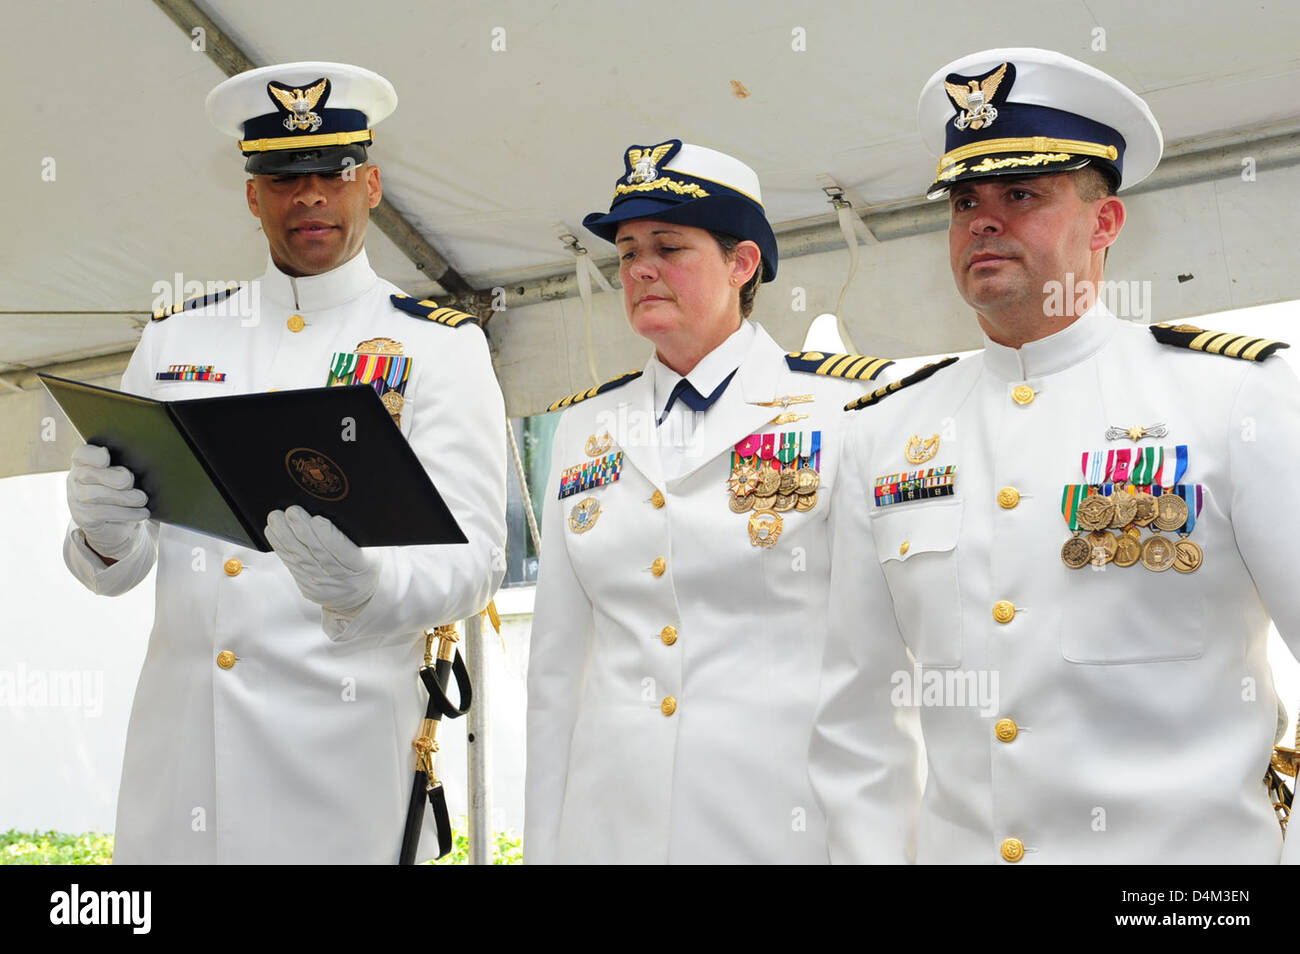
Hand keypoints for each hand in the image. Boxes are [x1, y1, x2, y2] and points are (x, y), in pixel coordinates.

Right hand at [66, 444, 150, 560]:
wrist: (115, 521)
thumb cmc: (121, 489)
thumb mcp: (123, 473)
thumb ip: (124, 465)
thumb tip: (131, 472)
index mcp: (84, 463)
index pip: (81, 454)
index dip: (92, 455)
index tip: (106, 457)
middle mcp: (75, 480)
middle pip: (88, 473)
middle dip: (115, 478)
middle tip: (132, 482)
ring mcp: (76, 500)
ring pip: (95, 495)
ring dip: (123, 497)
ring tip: (141, 499)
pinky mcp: (84, 518)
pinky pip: (102, 514)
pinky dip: (126, 513)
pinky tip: (142, 512)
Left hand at [265, 506, 380, 613]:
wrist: (355, 598)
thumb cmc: (362, 569)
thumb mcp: (370, 552)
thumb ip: (353, 537)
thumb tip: (332, 511)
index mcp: (359, 566)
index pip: (342, 550)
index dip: (328, 535)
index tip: (317, 519)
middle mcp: (337, 577)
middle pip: (316, 551)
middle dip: (301, 529)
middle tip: (292, 511)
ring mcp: (319, 583)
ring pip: (299, 557)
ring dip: (284, 536)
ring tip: (276, 518)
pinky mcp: (305, 585)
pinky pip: (290, 564)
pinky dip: (280, 546)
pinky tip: (273, 532)